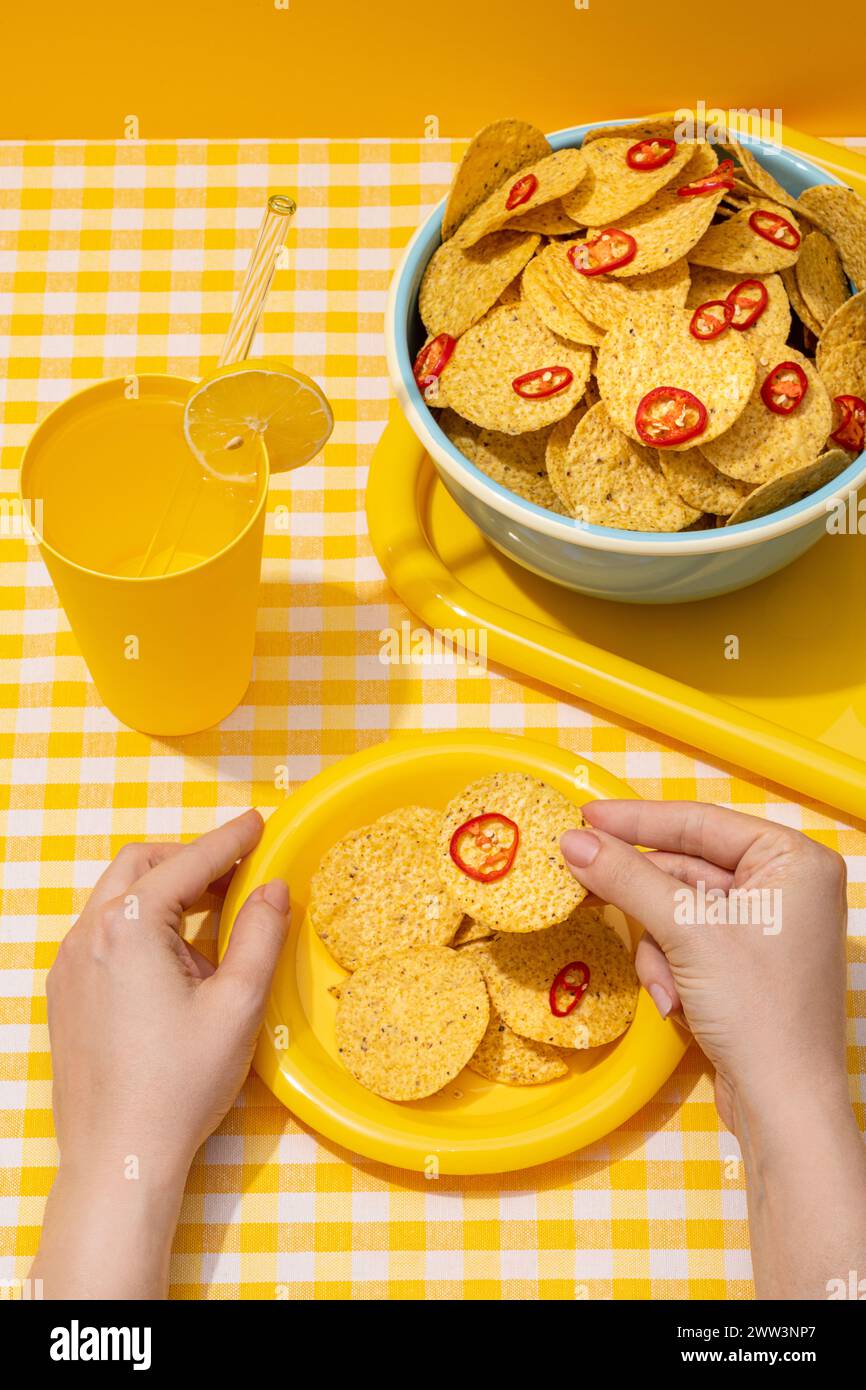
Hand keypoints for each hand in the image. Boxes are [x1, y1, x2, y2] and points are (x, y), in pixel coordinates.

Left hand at [32, 810, 288, 1297]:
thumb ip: (261, 935)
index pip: (188, 863)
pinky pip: (102, 932)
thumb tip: (275, 889)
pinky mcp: (64, 993)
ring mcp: (68, 965)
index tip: (260, 822)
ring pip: (116, 898)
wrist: (118, 1156)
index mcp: (129, 929)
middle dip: (191, 858)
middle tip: (238, 871)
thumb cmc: (179, 1085)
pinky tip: (175, 958)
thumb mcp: (238, 1005)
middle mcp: (87, 935)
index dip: (230, 840)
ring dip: (164, 891)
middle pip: (141, 866)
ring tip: (213, 916)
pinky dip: (140, 922)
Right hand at [560, 801, 847, 1129]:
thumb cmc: (759, 1012)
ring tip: (664, 987)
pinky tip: (675, 1003)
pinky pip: (689, 942)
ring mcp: (769, 927)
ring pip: (679, 910)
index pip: (701, 823)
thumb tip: (573, 840)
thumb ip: (628, 879)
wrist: (784, 1107)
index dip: (637, 820)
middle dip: (647, 905)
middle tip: (585, 887)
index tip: (584, 815)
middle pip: (687, 869)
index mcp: (793, 860)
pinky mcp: (748, 964)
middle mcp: (787, 886)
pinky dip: (671, 969)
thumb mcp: (686, 934)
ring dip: (658, 949)